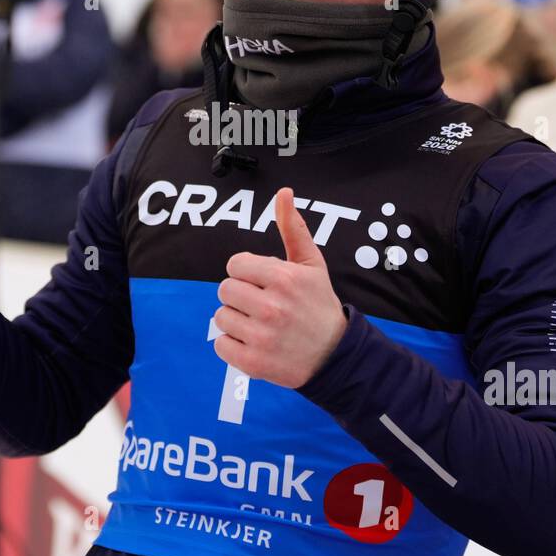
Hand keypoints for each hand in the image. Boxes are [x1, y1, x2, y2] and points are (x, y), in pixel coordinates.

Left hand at [212, 187, 348, 388]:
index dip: (247, 273)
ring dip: (236, 320)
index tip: (263, 284)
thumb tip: (283, 192)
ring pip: (221, 317)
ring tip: (259, 324)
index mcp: (283, 278)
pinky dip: (232, 345)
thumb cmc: (319, 305)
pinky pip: (220, 345)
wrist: (335, 356)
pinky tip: (254, 342)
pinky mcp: (253, 363)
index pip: (235, 265)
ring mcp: (262, 337)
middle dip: (240, 295)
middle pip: (225, 289)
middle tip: (262, 305)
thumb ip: (293, 228)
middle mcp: (272, 307)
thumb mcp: (311, 264)